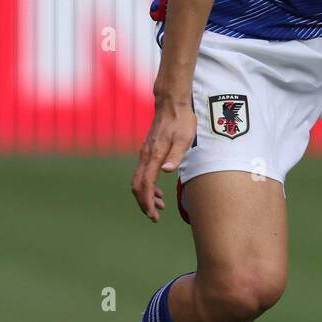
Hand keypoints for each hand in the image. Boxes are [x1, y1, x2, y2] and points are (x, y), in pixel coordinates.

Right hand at [130, 98, 196, 221]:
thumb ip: (176, 155)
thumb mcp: (185, 138)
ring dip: (146, 196)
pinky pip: (142, 173)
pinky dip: (147, 186)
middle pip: (136, 186)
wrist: (171, 104)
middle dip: (143, 204)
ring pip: (138, 180)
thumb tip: (167, 171)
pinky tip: (158, 190)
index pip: (144, 185)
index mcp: (153, 155)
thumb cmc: (181, 121)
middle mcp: (145, 156)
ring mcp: (145, 154)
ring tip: (159, 206)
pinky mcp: (147, 151)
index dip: (146, 202)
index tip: (153, 215)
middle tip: (154, 217)